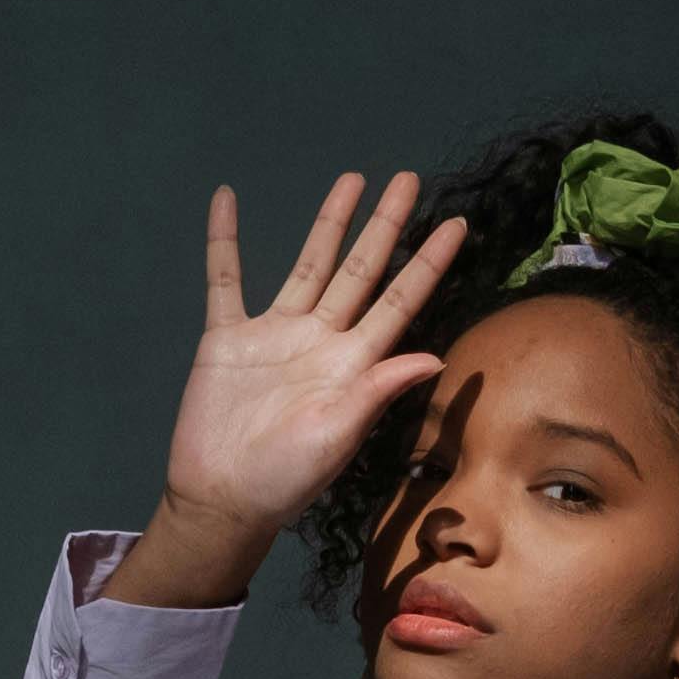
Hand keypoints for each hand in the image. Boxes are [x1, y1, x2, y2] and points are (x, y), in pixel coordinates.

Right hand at [99, 172, 466, 614]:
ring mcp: (275, 335)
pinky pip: (225, 280)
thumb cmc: (285, 480)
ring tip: (352, 180)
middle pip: (360, 270)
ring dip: (329, 223)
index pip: (400, 302)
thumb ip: (380, 392)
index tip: (456, 225)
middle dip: (385, 226)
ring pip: (308, 264)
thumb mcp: (339, 436)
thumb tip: (435, 357)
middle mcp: (320, 341)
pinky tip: (226, 199)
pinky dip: (224, 240)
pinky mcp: (228, 339)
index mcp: (353, 364)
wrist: (222, 498)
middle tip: (409, 180)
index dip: (428, 264)